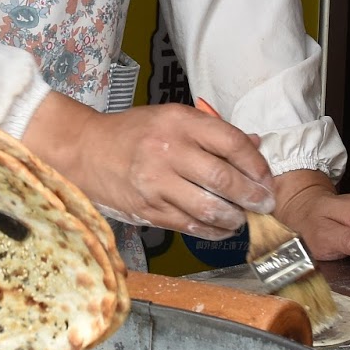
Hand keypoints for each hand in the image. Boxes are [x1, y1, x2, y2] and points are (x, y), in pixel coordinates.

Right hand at [24, 95, 275, 233]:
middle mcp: (166, 150)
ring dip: (234, 218)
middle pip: (223, 178)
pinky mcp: (147, 208)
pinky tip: (219, 228)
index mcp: (177, 122)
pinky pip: (189, 225)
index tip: (265, 177)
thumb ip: (211, 131)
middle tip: (264, 203)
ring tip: (240, 218)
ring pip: (209, 207)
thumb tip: (254, 145)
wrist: (84, 150)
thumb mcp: (170, 118)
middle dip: (252, 196)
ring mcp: (155, 182)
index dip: (256, 164)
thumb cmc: (131, 133)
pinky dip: (211, 230)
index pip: (230, 142)